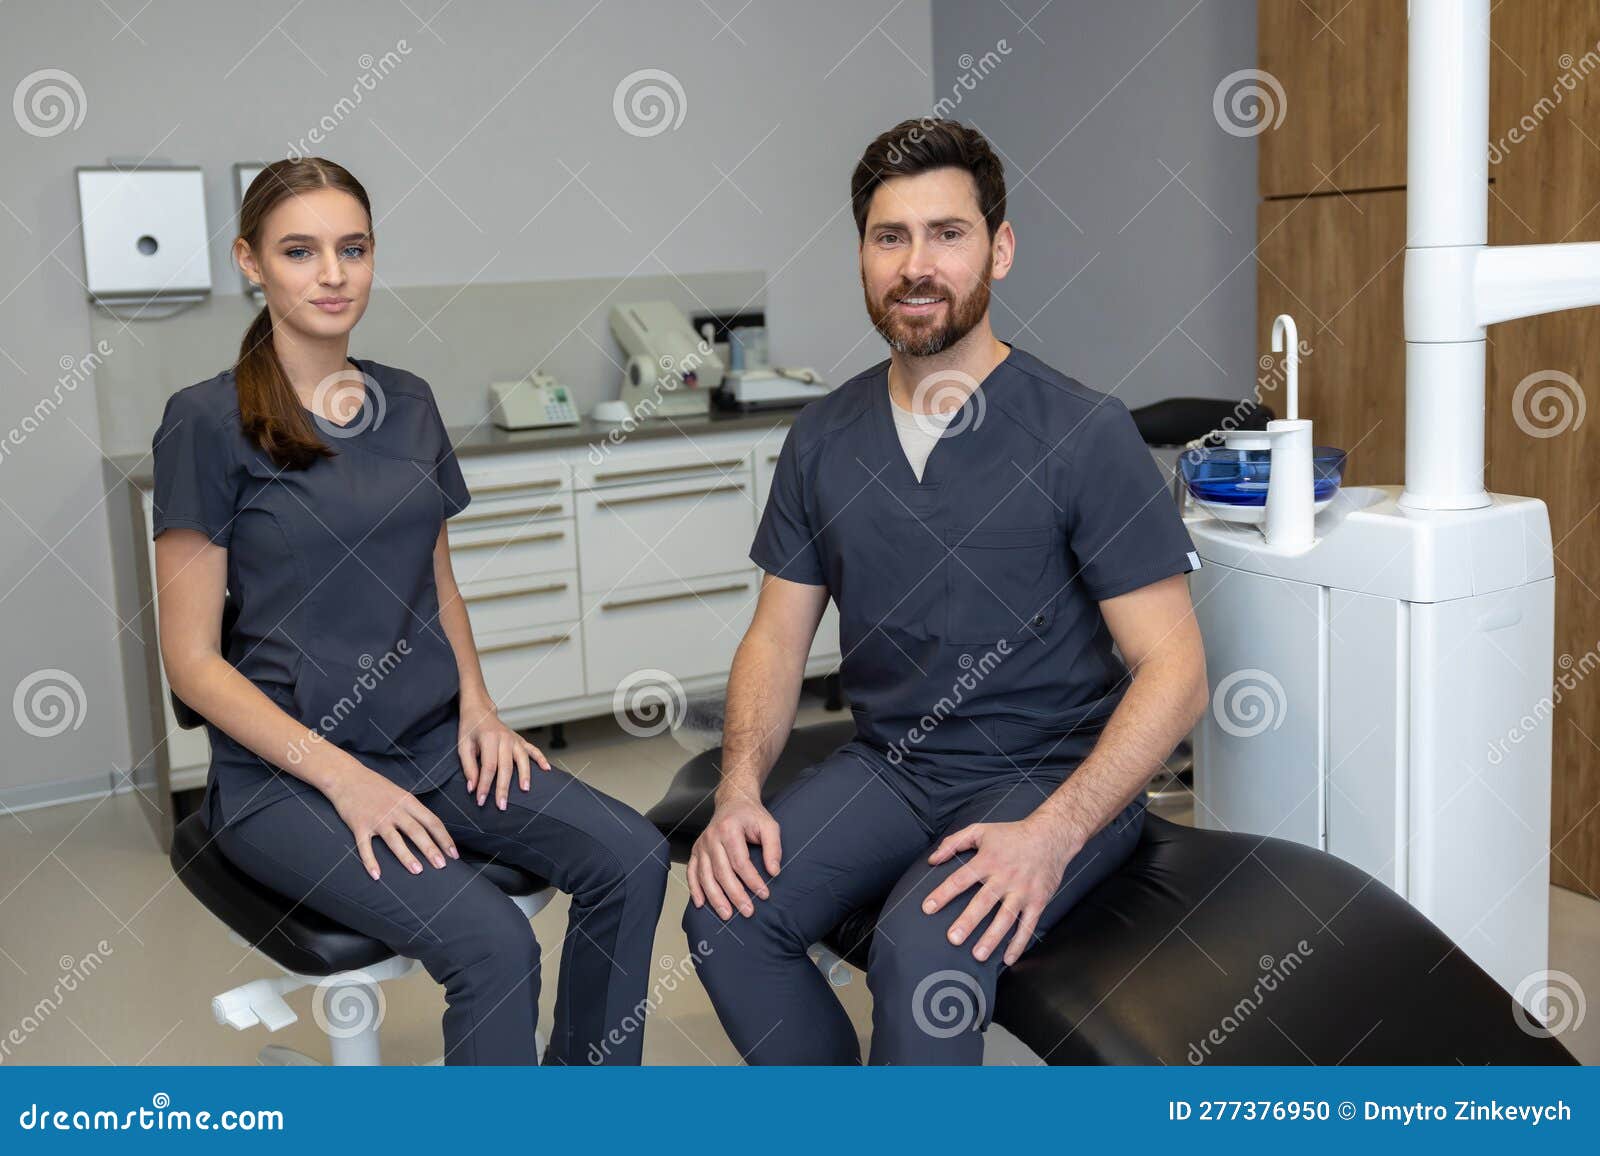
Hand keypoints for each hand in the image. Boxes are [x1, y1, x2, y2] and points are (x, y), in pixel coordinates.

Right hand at [325, 761, 458, 879]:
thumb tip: (430, 829)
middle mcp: (394, 810)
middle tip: (442, 866)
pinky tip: (376, 875)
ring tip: (418, 871)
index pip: (432, 821)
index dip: (444, 838)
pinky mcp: (359, 825)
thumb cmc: (375, 786)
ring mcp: (376, 818)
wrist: (346, 777)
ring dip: (406, 856)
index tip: (454, 853)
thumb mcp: (400, 793)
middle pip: (416, 831)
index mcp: (408, 802)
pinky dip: (370, 861)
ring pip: (394, 840)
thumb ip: (413, 810)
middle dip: (431, 849)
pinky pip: (365, 846)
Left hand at [459, 697, 550, 808]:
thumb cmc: (470, 729)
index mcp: (488, 739)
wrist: (480, 711)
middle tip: (502, 806)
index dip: (485, 785)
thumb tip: (472, 788)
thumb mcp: (463, 746)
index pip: (488, 767)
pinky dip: (541, 759)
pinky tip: (547, 769)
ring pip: (522, 759)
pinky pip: (533, 749)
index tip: (481, 800)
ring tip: (525, 790)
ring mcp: (514, 739)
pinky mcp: (520, 740)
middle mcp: (504, 739)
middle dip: (503, 788)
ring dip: (524, 775)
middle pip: (506, 767)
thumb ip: (468, 767)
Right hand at [686, 787, 781, 919]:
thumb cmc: (751, 815)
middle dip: (735, 894)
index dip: (752, 880)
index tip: (764, 894)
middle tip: (748, 912)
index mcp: (729, 829)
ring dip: (715, 898)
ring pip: (705, 876)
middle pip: (722, 872)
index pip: (740, 861)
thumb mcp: (769, 825)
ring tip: (727, 915)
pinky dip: (694, 889)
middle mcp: (711, 837)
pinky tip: (701, 904)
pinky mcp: (695, 851)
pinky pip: (691, 873)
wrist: (732, 801)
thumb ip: (773, 848)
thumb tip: (773, 872)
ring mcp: (701, 845)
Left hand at [923, 817, 1080, 965]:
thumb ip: (954, 842)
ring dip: (992, 937)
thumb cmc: (1011, 834)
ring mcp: (1022, 891)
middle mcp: (1005, 877)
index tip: (928, 908)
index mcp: (988, 860)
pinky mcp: (1038, 900)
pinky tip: (1008, 958)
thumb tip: (932, 859)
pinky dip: (1019, 943)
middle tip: (953, 938)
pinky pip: (1028, 925)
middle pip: (983, 902)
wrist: (1051, 835)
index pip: (961, 879)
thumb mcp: (980, 830)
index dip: (943, 893)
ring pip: (1005, 917)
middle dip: (968, 921)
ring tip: (978, 955)